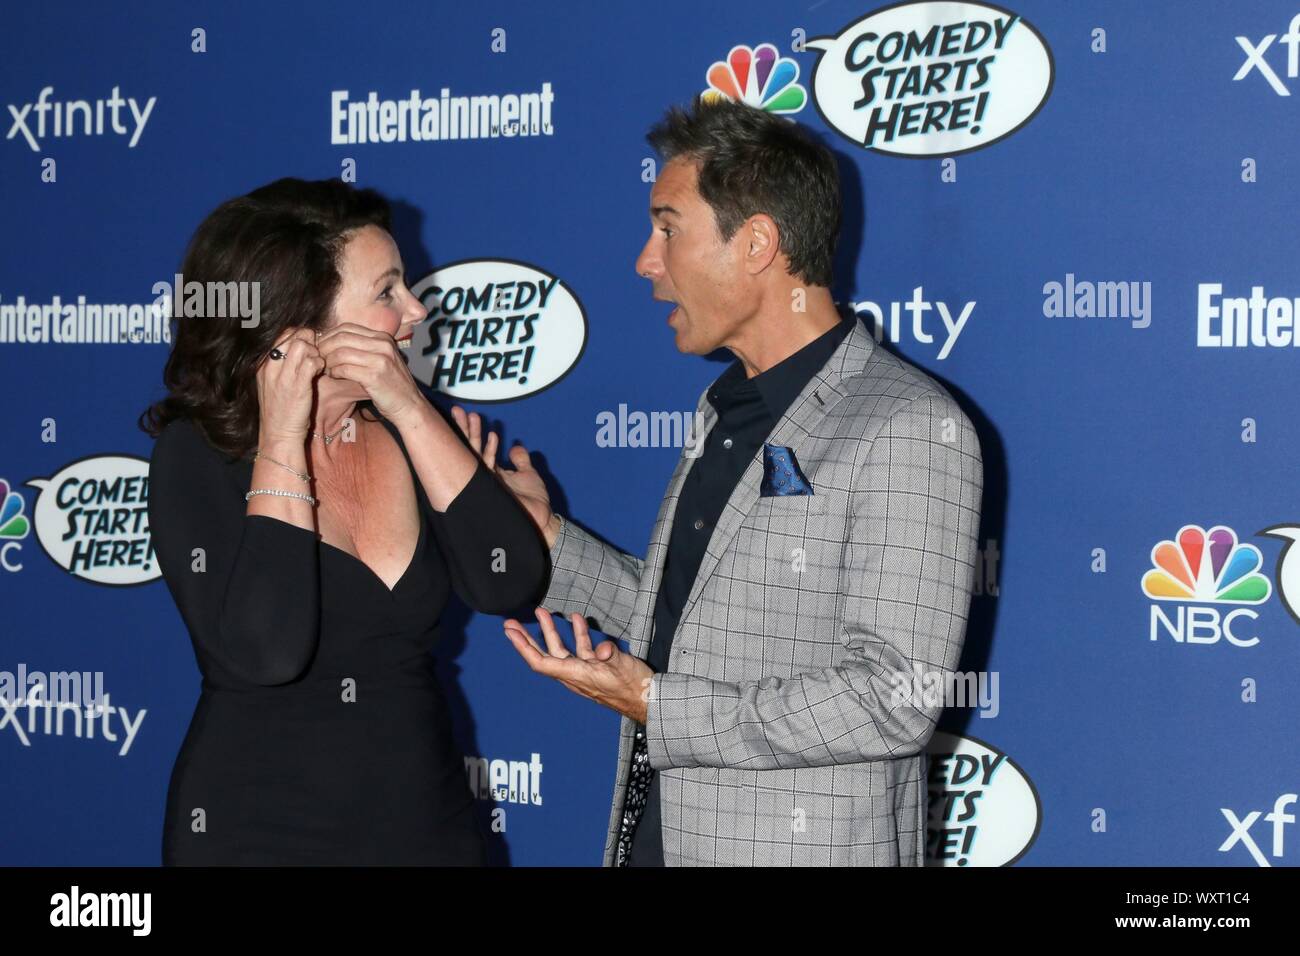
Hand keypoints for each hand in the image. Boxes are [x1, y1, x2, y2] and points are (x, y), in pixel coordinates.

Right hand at [256, 327, 323, 444]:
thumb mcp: (272, 384)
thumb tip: (301, 344)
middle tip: (315, 353)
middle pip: (292, 335)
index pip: (281, 334)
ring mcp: (283, 375)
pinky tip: (319, 373)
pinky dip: (320, 364)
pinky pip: (312, 361)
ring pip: (302, 345)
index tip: (307, 346)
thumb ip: (282, 364)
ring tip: (316, 365)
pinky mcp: (297, 385)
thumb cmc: (281, 410)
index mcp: (262, 365)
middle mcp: (270, 367)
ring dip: (315, 351)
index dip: (298, 335)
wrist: (279, 434)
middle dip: (308, 340)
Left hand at [315, 322, 423, 423]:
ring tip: (325, 368)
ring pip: (341, 352)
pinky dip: (334, 372)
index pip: (347, 327)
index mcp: (383, 338)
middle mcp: (383, 345)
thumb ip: (364, 348)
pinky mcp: (375, 376)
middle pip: (342, 337)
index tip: (320, 347)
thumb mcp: (383, 359)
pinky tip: (333, 376)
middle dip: (324, 347)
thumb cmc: (391, 385)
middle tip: (317, 357)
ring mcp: (380, 360)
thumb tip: (334, 341)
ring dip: (328, 361)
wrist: (409, 406)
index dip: (329, 336)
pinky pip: (344, 369)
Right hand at [450, 406, 555, 539]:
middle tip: (458, 411)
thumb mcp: (528, 475)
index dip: (474, 432)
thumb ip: (520, 461)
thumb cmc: (533, 503)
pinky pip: (488, 468)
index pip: (479, 448)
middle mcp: (486, 476)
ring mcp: (487, 482)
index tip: (469, 414)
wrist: (541, 523)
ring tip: (469, 416)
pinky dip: (490, 451)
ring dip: (473, 435)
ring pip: (474, 456)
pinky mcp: (492, 490)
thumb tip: (515, 448)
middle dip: (465, 430)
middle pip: (471, 449)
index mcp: (492, 472)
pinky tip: (491, 437)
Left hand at [503, 608, 653, 722]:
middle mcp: (575, 674)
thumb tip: (601, 648)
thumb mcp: (622, 667)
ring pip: (561, 650)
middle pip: (544, 655)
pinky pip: (580, 649)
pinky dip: (576, 634)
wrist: (648, 699)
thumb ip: (609, 655)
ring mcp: (584, 671)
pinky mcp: (595, 668)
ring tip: (543, 613)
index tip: (511, 632)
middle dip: (526, 638)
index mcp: (575, 675)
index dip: (523, 647)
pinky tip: (576, 620)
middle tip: (511, 623)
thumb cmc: (633, 687)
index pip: (540, 662)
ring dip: (551, 631)